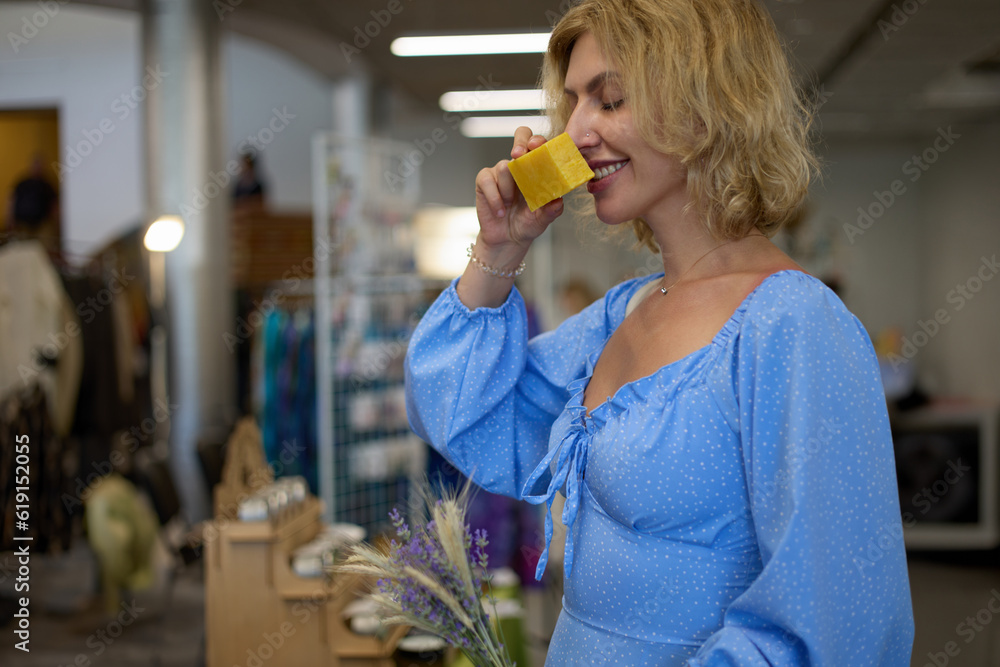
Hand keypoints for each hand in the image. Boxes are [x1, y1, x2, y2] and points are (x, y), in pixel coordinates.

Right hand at [474, 126, 564, 253]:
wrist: (507, 239)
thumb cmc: (527, 224)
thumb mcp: (543, 219)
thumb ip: (551, 210)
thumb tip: (558, 201)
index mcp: (539, 169)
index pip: (541, 145)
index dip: (540, 141)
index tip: (537, 147)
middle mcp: (521, 165)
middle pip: (522, 135)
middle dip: (521, 142)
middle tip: (518, 156)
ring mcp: (502, 170)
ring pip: (505, 167)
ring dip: (508, 190)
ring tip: (510, 205)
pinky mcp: (485, 180)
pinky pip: (487, 180)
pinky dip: (494, 198)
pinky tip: (499, 210)